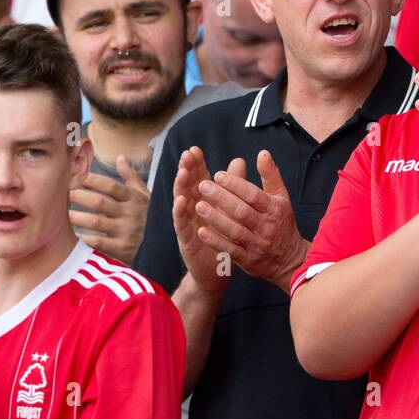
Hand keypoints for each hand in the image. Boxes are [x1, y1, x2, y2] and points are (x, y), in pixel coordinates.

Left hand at [68, 158, 149, 263]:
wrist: (161, 245)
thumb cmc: (146, 217)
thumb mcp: (144, 196)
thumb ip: (131, 177)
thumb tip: (120, 157)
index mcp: (134, 198)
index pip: (111, 186)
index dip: (93, 180)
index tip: (77, 176)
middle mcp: (130, 214)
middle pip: (99, 202)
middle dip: (80, 196)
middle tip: (66, 193)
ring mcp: (126, 232)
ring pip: (95, 222)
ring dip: (76, 217)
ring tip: (65, 214)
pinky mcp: (121, 249)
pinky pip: (97, 242)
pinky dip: (83, 238)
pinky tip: (72, 235)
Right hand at [172, 147, 234, 294]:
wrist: (220, 269)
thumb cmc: (224, 235)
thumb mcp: (230, 208)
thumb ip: (235, 185)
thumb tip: (239, 160)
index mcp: (205, 201)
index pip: (198, 179)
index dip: (196, 165)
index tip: (194, 149)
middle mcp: (193, 211)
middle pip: (188, 186)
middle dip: (186, 170)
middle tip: (186, 154)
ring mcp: (188, 225)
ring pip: (182, 202)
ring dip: (180, 187)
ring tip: (182, 172)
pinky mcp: (186, 240)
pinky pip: (181, 225)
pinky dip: (179, 212)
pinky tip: (180, 201)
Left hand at [194, 150, 308, 292]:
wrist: (289, 259)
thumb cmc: (281, 223)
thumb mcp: (281, 197)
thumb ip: (271, 175)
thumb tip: (263, 153)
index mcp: (274, 209)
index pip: (253, 195)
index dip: (235, 184)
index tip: (217, 175)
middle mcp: (267, 227)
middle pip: (242, 211)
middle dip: (221, 198)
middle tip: (202, 186)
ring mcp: (257, 244)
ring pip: (235, 230)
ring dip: (215, 218)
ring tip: (198, 205)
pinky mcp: (248, 260)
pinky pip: (230, 250)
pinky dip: (216, 241)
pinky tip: (201, 232)